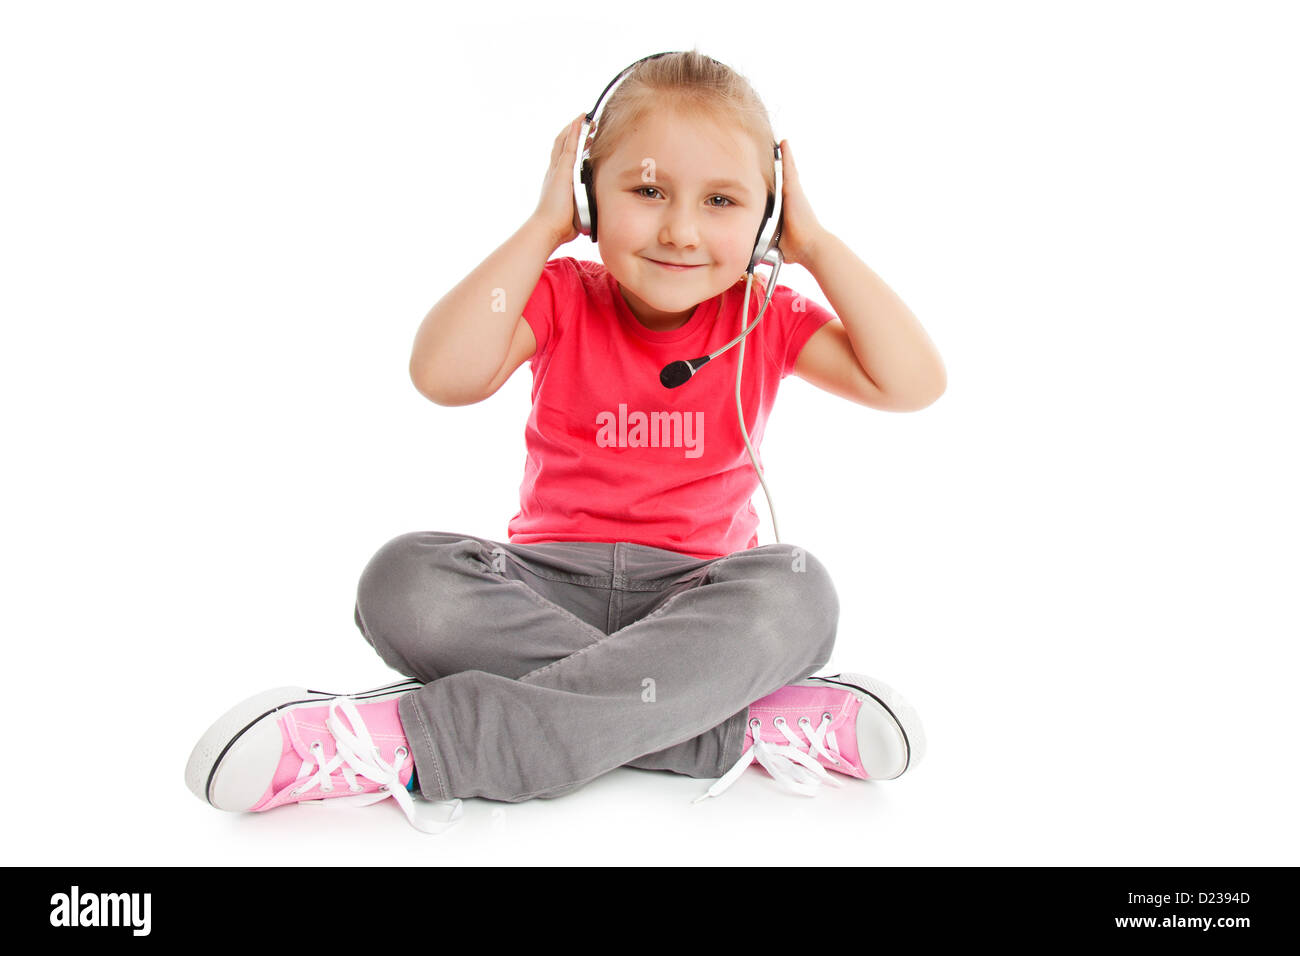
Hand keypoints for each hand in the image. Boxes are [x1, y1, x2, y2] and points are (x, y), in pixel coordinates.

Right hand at [531, 113, 587, 248]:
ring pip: (565, 142)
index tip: (581, 138)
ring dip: (574, 128)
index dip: (570, 146)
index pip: (563, 158)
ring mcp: (558, 170)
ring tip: (585, 117)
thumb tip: (589, 217)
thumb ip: (580, 209)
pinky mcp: (563, 170)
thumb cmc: (558, 226)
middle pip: (562, 145)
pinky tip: (580, 121)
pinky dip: (574, 132)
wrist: (547, 228)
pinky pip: (569, 146)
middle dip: (572, 133)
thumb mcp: (572, 213)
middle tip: (585, 123)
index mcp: (556, 181)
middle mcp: (554, 172)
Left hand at [775, 139, 827, 266]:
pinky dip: (785, 156)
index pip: (779, 190)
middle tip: (775, 147)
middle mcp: (792, 197)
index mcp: (787, 207)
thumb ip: (769, 242)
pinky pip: (788, 169)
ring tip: (778, 140)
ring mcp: (794, 192)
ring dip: (783, 156)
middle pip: (784, 176)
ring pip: (786, 170)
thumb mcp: (777, 242)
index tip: (769, 171)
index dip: (776, 179)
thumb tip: (761, 254)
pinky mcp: (793, 189)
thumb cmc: (796, 247)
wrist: (809, 246)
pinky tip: (783, 143)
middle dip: (780, 163)